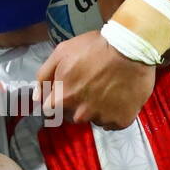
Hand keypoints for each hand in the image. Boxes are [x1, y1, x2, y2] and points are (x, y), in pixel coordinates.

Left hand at [37, 30, 155, 129]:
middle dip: (77, 105)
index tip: (68, 90)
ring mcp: (102, 119)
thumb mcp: (62, 52)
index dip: (58, 100)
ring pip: (94, 119)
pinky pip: (113, 122)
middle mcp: (81, 114)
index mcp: (63, 98)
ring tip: (107, 89)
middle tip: (90, 87)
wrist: (132, 48)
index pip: (51, 111)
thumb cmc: (95, 47)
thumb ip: (44, 76)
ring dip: (97, 109)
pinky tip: (118, 97)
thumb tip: (37, 98)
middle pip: (72, 117)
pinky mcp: (121, 121)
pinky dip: (114, 113)